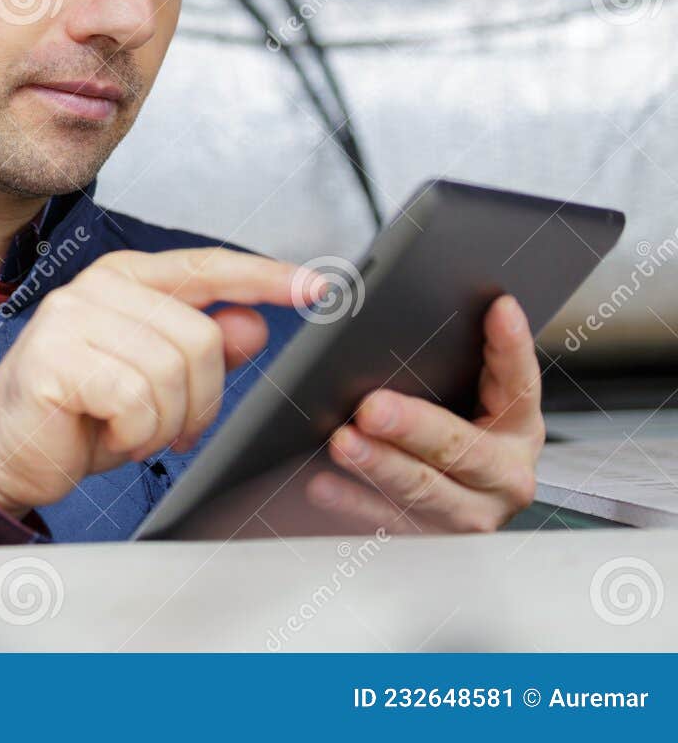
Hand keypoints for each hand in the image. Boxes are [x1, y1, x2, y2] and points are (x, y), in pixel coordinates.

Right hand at [0, 248, 324, 515]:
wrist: (2, 456)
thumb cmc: (74, 418)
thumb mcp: (153, 385)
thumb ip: (202, 351)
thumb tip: (254, 325)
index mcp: (124, 280)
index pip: (208, 268)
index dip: (267, 277)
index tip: (320, 286)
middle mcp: (96, 287)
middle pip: (201, 337)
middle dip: (199, 401)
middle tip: (167, 427)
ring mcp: (72, 317)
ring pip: (172, 372)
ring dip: (162, 422)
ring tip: (129, 430)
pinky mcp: (55, 356)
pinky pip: (136, 399)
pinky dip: (135, 433)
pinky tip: (108, 433)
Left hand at [311, 293, 544, 532]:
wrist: (461, 495)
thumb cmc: (459, 427)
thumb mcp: (470, 392)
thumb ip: (467, 358)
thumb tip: (460, 304)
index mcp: (519, 429)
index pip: (520, 382)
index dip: (511, 346)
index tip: (498, 308)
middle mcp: (503, 477)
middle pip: (461, 449)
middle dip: (414, 427)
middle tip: (372, 408)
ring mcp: (469, 514)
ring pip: (424, 492)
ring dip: (380, 467)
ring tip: (343, 443)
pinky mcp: (430, 539)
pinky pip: (388, 523)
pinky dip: (352, 504)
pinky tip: (322, 484)